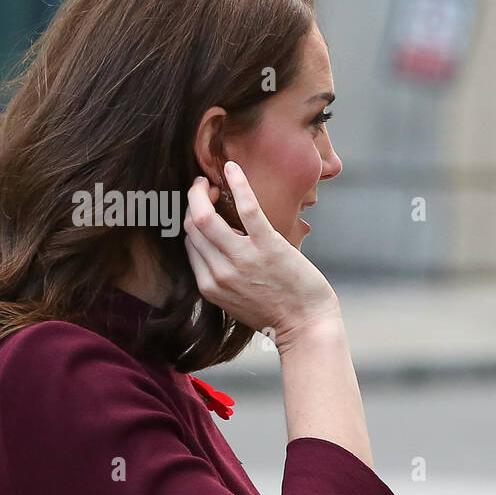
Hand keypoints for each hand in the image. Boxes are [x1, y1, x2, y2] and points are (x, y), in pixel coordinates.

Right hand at [182, 161, 339, 347]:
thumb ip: (222, 276)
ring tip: (211, 181)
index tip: (202, 206)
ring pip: (204, 217)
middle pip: (192, 226)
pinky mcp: (268, 247)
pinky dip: (238, 184)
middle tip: (204, 189)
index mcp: (209, 285)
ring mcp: (242, 259)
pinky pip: (246, 208)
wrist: (306, 327)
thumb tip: (219, 249)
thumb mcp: (236, 301)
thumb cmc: (277, 313)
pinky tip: (233, 167)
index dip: (191, 219)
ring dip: (202, 193)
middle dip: (194, 202)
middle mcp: (220, 272)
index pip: (189, 242)